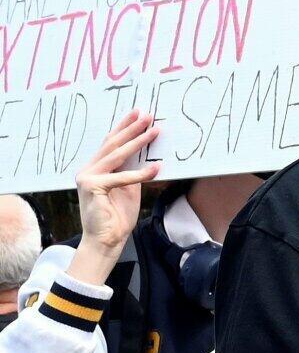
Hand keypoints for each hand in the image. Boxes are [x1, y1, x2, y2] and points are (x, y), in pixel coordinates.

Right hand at [71, 111, 158, 272]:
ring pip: (116, 155)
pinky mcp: (93, 187)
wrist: (107, 240)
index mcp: (95, 168)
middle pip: (112, 144)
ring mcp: (87, 177)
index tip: (138, 113)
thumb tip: (146, 154)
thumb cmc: (117, 216)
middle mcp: (88, 170)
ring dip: (137, 142)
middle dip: (132, 128)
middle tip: (148, 115)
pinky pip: (122, 177)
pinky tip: (156, 168)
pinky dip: (140, 173)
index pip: (110, 143)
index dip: (124, 127)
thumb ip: (132, 170)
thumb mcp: (129, 187)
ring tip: (154, 131)